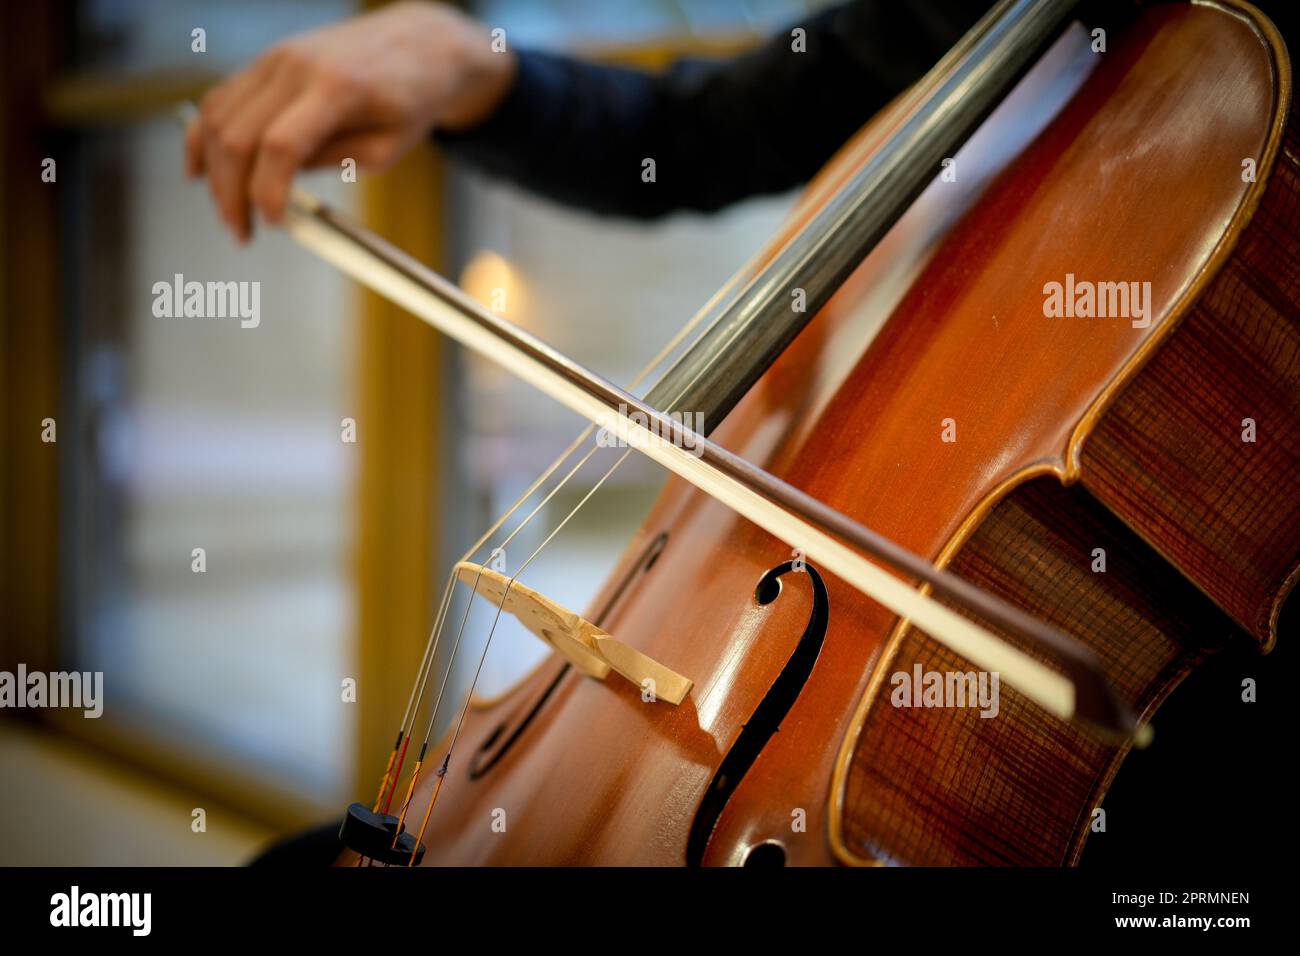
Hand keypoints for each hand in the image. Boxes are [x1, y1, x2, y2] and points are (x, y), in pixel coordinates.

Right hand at [185, 1, 514, 241]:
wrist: (418, 43)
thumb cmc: (411, 97)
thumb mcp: (391, 146)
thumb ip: (336, 162)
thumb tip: (283, 183)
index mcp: (337, 87)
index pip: (281, 145)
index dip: (268, 192)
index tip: (274, 224)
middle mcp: (296, 66)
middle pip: (238, 135)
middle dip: (232, 193)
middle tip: (242, 232)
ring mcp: (275, 59)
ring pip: (218, 117)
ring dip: (214, 171)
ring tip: (229, 212)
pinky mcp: (266, 61)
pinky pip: (220, 99)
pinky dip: (204, 136)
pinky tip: (200, 169)